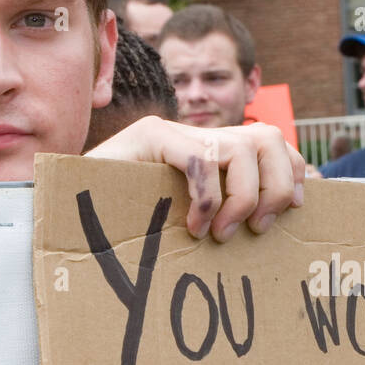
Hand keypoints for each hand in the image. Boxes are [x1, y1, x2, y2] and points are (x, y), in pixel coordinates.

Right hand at [86, 117, 304, 241]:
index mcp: (211, 150)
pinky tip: (195, 227)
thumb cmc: (130, 228)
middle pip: (268, 138)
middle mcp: (195, 133)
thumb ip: (225, 214)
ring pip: (240, 147)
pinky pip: (199, 159)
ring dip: (243, 198)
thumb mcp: (189, 221)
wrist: (68, 212)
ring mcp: (171, 131)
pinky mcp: (148, 137)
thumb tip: (273, 227)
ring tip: (222, 233)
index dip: (293, 172)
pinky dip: (207, 198)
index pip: (272, 142)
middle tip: (259, 228)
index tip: (296, 209)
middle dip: (278, 187)